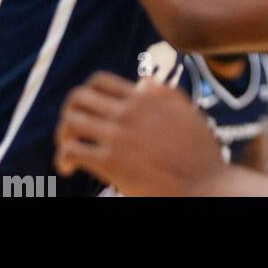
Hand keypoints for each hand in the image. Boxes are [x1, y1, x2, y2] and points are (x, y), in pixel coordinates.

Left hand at [55, 71, 225, 196]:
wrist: (204, 185)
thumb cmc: (199, 151)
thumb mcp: (186, 110)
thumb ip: (162, 93)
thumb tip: (140, 83)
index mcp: (144, 97)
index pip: (98, 81)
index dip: (85, 93)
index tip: (87, 110)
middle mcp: (128, 112)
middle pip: (77, 98)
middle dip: (69, 112)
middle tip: (72, 130)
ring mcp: (118, 136)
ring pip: (70, 122)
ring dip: (63, 135)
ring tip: (68, 149)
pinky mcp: (110, 163)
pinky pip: (71, 150)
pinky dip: (63, 158)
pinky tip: (69, 168)